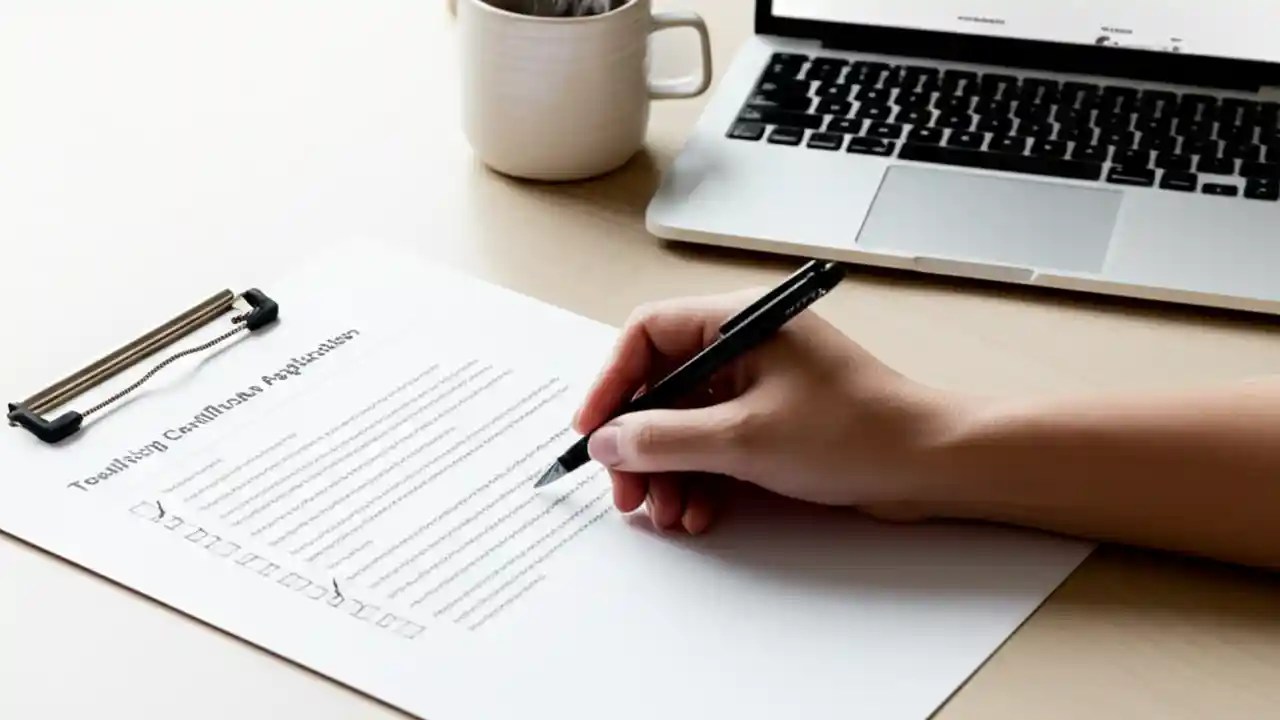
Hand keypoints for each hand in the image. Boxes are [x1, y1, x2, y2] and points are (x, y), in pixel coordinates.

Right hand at [571, 289, 966, 534]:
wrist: (929, 465)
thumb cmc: (856, 431)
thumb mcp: (744, 438)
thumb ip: (665, 439)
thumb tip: (608, 442)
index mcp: (738, 322)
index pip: (647, 335)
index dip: (611, 383)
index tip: (592, 431)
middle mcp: (744, 346)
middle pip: (661, 387)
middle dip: (640, 444)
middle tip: (627, 492)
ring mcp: (758, 385)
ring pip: (685, 424)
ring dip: (668, 471)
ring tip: (668, 514)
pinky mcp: (772, 421)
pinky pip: (715, 445)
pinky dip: (701, 479)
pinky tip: (700, 512)